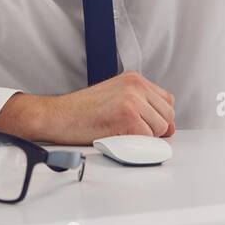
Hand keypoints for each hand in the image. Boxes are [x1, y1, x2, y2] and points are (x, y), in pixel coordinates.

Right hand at [0, 71, 175, 144]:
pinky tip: (119, 139)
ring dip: (144, 138)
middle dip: (155, 130)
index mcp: (134, 79)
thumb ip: (140, 105)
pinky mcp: (128, 116)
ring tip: (122, 135)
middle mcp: (136, 86)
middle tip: (133, 135)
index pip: (166, 101)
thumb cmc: (80, 111)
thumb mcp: (115, 97)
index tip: (149, 127)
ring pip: (160, 129)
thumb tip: (164, 127)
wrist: (57, 115)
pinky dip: (136, 145)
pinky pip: (147, 139)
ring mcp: (133, 100)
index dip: (160, 118)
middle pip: (167, 115)